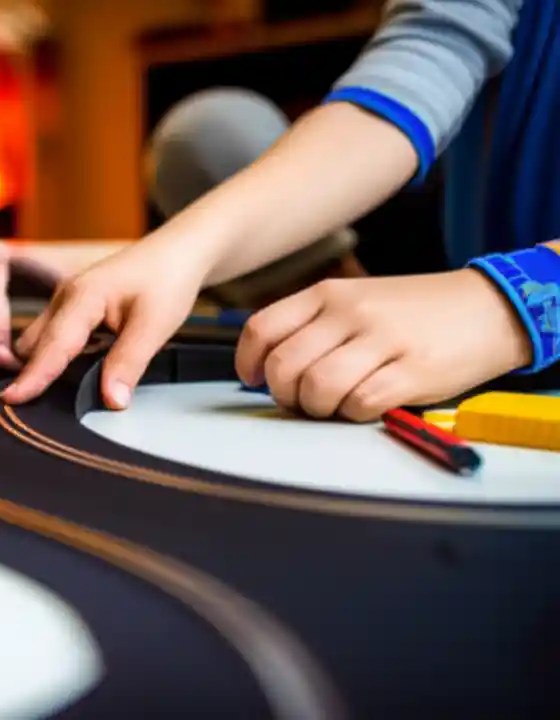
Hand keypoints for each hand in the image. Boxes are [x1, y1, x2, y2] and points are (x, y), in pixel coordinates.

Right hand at [3, 237, 208, 406]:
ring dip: (40, 364)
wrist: (178, 251)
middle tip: (24, 408)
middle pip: (33, 343)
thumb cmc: (168, 279)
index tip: (13, 399)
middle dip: (27, 373)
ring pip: (38, 339)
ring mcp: (65, 299)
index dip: (34, 376)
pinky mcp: (72, 306)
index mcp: (82, 297)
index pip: (53, 345)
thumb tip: (111, 401)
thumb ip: (129, 363)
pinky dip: (53, 356)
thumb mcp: (156, 325)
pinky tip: (70, 372)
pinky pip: (51, 335)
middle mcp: (65, 296)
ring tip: (43, 395)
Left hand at [235, 270, 531, 420]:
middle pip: (284, 365)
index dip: (248, 363)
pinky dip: (354, 414)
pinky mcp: (413, 369)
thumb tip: (267, 367)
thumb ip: (313, 325)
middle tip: (301, 401)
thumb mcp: (356, 300)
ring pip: (317, 387)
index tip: (253, 381)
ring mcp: (382, 339)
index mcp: (329, 293)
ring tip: (335, 405)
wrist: (488, 307)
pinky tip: (367, 404)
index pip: (263, 328)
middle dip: (284, 395)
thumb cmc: (414, 313)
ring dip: (318, 408)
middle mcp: (350, 311)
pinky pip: (360, 403)